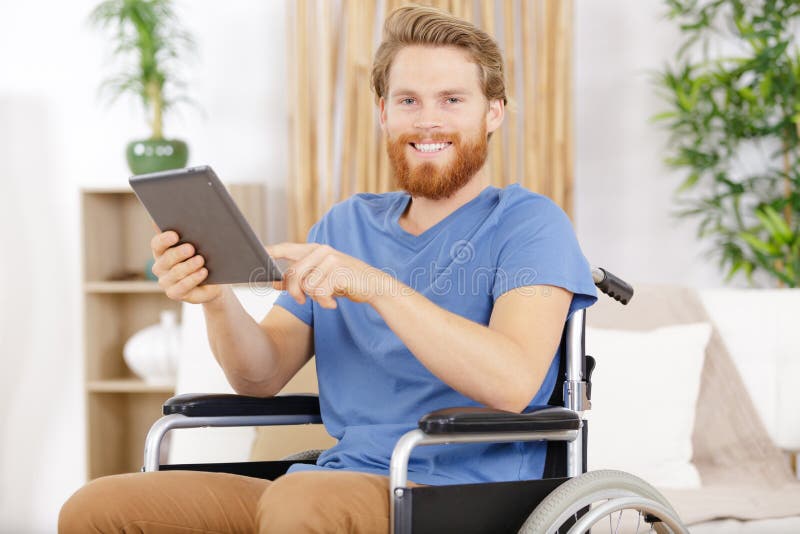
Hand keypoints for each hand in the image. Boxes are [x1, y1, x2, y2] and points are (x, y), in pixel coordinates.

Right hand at [150, 230, 222, 304]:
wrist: (212, 282)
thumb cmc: (201, 258)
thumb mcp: (197, 245)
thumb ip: (187, 233)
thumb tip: (182, 214)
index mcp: (162, 251)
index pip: (157, 244)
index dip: (164, 239)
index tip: (175, 235)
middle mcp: (160, 266)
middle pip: (166, 258)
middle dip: (178, 253)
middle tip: (191, 248)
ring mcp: (165, 281)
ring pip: (175, 273)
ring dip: (189, 266)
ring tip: (200, 260)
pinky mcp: (173, 293)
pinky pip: (182, 287)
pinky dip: (193, 278)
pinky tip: (203, 272)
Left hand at [266, 243, 390, 308]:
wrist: (374, 286)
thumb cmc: (345, 282)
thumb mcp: (322, 278)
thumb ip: (302, 278)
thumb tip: (276, 283)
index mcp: (314, 250)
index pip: (287, 249)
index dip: (270, 252)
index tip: (255, 255)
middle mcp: (321, 250)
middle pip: (293, 274)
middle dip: (294, 292)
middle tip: (302, 301)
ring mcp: (330, 259)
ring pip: (306, 285)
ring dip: (314, 299)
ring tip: (327, 300)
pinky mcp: (338, 270)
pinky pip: (319, 292)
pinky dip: (325, 303)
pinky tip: (334, 303)